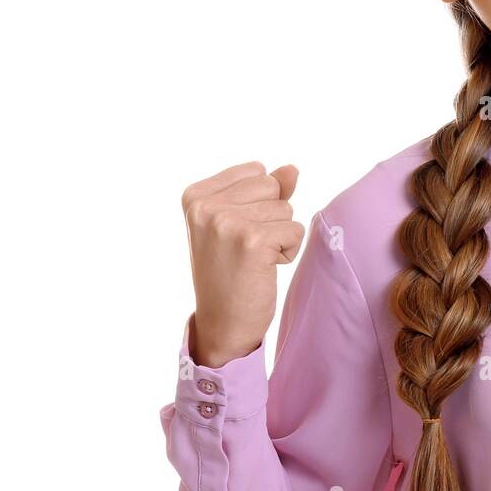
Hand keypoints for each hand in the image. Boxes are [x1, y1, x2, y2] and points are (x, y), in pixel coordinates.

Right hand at [181, 161, 303, 366]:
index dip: (260, 204)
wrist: (224, 321)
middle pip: (273, 187)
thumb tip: (292, 169)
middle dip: (272, 218)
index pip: (257, 172)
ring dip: (280, 237)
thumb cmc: (232, 271)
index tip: (235, 234)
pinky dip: (288, 252)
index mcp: (195, 195)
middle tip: (247, 249)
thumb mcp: (239, 223)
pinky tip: (264, 269)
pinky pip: (295, 230)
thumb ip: (266, 191)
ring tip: (254, 259)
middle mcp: (205, 206)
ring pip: (286, 209)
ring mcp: (226, 222)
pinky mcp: (251, 240)